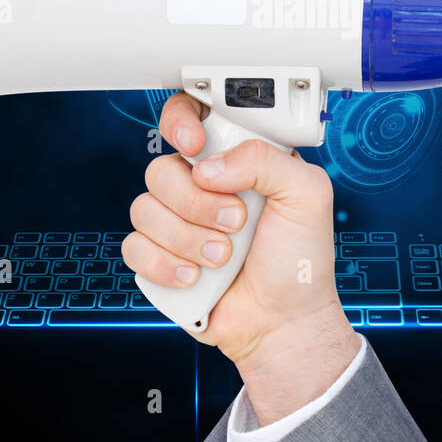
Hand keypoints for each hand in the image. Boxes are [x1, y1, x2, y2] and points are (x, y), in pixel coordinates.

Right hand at [123, 92, 360, 422]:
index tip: (196, 147)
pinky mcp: (158, 258)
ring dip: (189, 240)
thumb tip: (209, 167)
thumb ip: (266, 160)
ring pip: (144, 209)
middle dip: (197, 203)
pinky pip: (134, 248)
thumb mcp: (307, 195)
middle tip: (237, 223)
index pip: (189, 119)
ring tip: (224, 258)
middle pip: (161, 169)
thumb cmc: (299, 258)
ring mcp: (176, 222)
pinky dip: (167, 265)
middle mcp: (200, 187)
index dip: (180, 124)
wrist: (285, 322)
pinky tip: (197, 277)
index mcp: (233, 161)